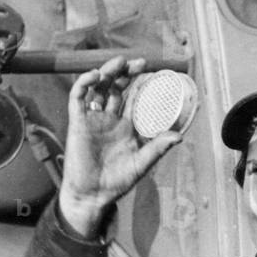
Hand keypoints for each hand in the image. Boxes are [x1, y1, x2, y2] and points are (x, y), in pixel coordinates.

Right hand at [59, 56, 183, 237]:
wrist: (92, 195)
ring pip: (99, 88)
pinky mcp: (77, 122)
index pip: (134, 98)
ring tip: (119, 63)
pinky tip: (95, 76)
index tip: (154, 71)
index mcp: (126, 126)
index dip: (142, 83)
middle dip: (127, 73)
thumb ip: (158, 148)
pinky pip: (78, 98)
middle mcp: (109, 119)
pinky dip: (84, 84)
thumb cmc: (117, 182)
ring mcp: (93, 119)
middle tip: (140, 62)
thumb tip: (180, 136)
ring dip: (108, 72)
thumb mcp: (142, 164)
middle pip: (117, 88)